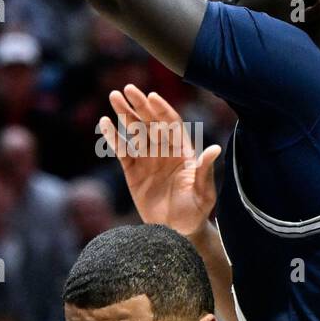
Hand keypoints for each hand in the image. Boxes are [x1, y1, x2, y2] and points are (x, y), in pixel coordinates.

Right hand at [99, 85, 219, 236]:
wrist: (176, 231)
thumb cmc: (195, 211)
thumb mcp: (203, 193)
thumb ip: (204, 171)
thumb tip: (214, 149)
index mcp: (183, 151)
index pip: (172, 124)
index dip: (162, 110)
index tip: (152, 97)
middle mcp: (164, 151)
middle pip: (151, 122)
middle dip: (140, 105)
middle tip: (128, 89)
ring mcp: (148, 160)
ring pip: (135, 131)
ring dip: (125, 114)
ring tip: (114, 96)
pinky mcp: (133, 172)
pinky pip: (122, 151)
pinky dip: (113, 138)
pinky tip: (105, 123)